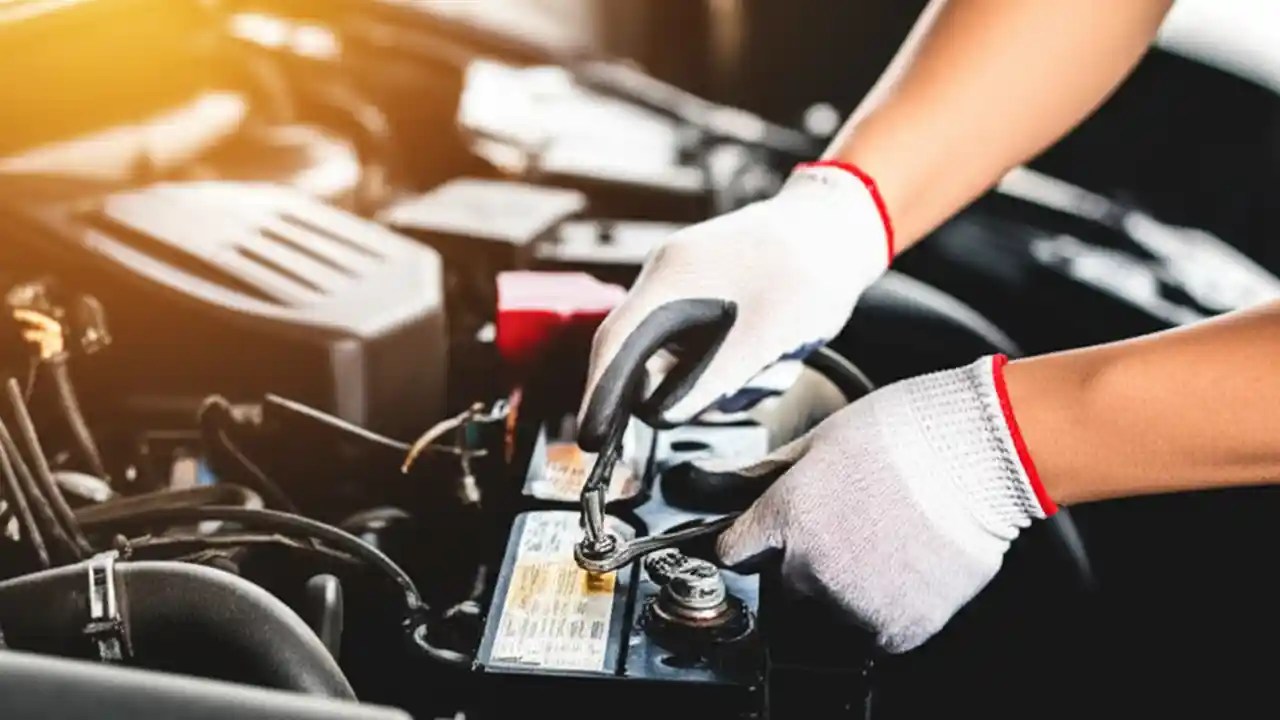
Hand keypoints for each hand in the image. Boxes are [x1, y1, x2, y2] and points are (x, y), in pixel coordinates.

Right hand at [576, 162, 892, 449]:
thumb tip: (663, 416)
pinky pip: (702, 351)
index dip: (598, 395)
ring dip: (725, 381)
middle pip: (643, 358)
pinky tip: (774, 356)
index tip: (590, 439)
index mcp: (671, 278)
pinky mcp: (708, 302)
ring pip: (680, 363)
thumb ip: (712, 378)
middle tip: (722, 402)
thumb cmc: (810, 265)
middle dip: (685, 391)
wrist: (840, 225)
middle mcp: (668, 282)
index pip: (615, 344)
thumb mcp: (766, 334)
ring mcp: (687, 291)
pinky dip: (736, 367)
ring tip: (775, 365)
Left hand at [709, 355, 1057, 652]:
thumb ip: (764, 474)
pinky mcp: (900, 627)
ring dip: (846, 586)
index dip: (750, 540)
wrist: (980, 453)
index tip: (763, 537)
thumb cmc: (905, 433)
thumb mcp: (819, 439)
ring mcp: (856, 602)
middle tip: (850, 524)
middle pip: (784, 582)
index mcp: (786, 517)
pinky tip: (904, 565)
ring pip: (829, 610)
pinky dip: (885, 608)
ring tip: (884, 540)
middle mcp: (812, 566)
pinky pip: (874, 632)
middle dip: (805, 559)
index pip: (735, 551)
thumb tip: (717, 483)